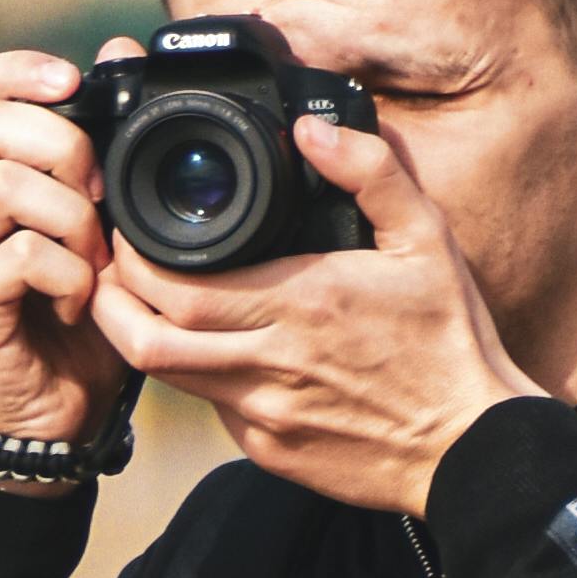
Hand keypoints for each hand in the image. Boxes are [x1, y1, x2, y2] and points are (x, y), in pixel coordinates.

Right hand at [0, 46, 138, 451]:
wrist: (61, 415)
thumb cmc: (86, 317)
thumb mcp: (107, 226)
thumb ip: (108, 150)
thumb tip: (119, 51)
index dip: (18, 70)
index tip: (73, 86)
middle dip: (65, 146)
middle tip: (101, 198)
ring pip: (4, 185)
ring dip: (72, 216)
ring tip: (96, 260)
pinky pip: (20, 256)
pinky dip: (68, 274)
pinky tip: (79, 302)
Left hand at [92, 115, 536, 511]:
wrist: (471, 448)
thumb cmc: (450, 341)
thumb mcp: (427, 240)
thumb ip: (370, 172)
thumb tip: (312, 126)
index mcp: (303, 302)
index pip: (179, 285)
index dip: (132, 260)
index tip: (125, 230)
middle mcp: (273, 362)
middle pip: (146, 337)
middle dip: (110, 298)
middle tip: (105, 264)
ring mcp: (265, 415)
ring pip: (166, 377)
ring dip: (138, 336)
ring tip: (134, 300)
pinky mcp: (269, 451)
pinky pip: (209, 408)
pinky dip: (195, 374)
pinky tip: (208, 346)